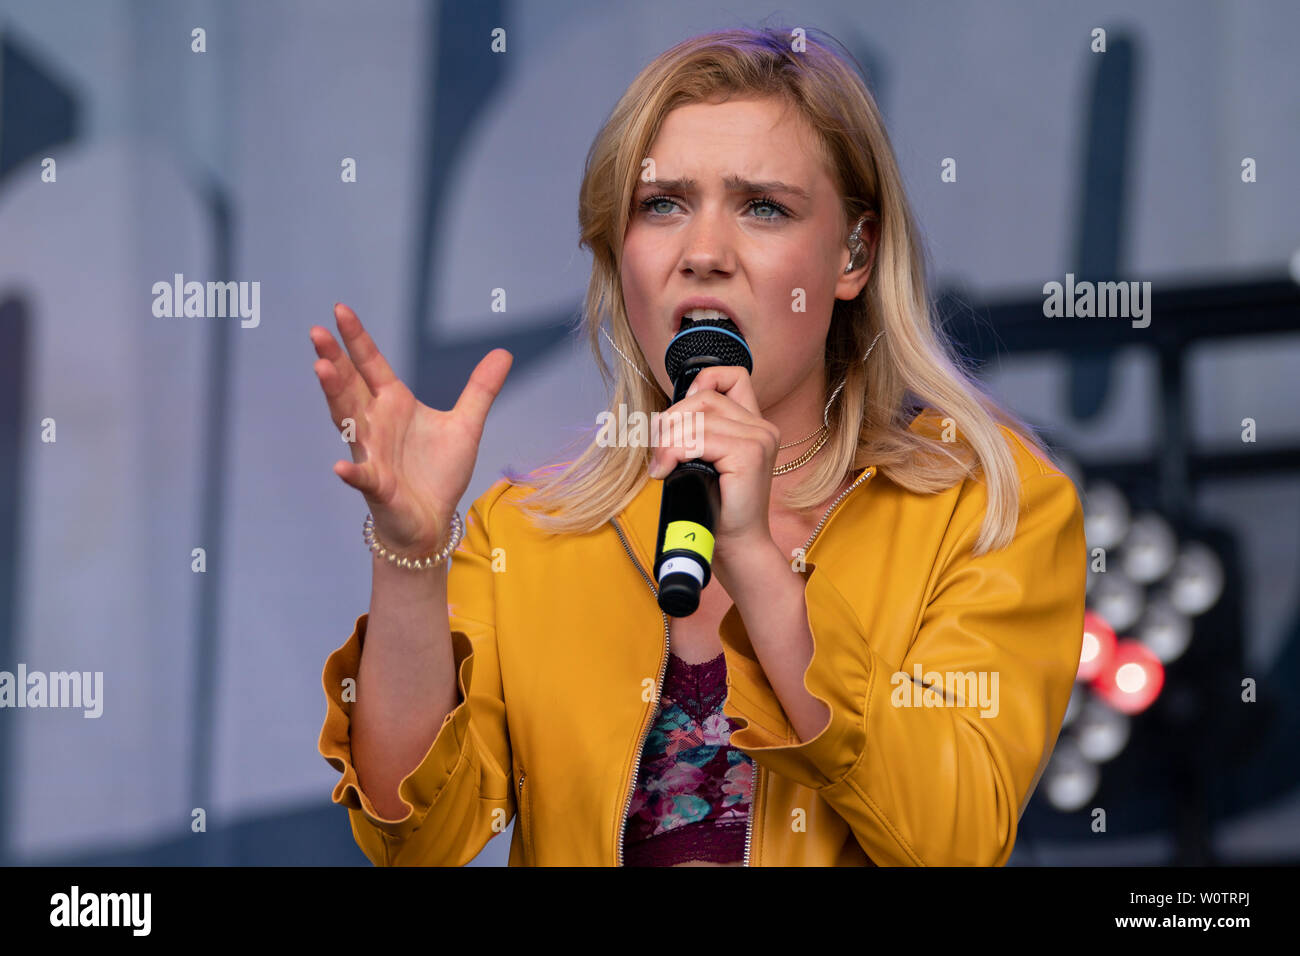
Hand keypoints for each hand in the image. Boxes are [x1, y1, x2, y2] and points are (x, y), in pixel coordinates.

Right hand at [310, 303, 511, 555]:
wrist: (431, 521)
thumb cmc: (437, 473)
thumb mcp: (465, 425)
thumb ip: (480, 389)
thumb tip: (503, 353)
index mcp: (393, 404)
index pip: (371, 365)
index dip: (357, 339)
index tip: (340, 310)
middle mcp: (375, 424)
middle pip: (350, 386)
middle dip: (334, 359)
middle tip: (317, 333)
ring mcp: (371, 454)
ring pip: (348, 421)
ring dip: (334, 397)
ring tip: (321, 370)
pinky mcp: (377, 486)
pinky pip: (362, 477)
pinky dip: (352, 472)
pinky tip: (342, 466)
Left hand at [647, 365, 778, 583]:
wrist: (736, 546)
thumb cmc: (718, 508)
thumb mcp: (705, 461)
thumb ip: (697, 432)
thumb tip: (661, 418)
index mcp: (754, 425)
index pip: (730, 377)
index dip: (701, 383)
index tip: (681, 415)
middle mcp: (762, 427)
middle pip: (703, 397)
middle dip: (671, 420)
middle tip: (659, 453)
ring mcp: (759, 438)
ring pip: (697, 418)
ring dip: (667, 441)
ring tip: (661, 467)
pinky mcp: (750, 454)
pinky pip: (698, 438)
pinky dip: (673, 452)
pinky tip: (666, 471)